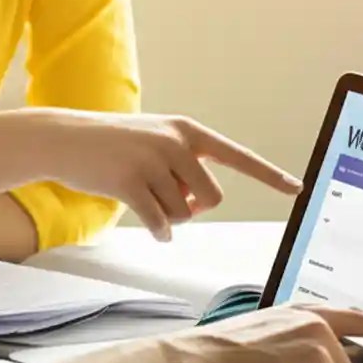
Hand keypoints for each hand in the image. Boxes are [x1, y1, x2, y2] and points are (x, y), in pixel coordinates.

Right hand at [30, 109, 302, 240]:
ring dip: (168, 216)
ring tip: (144, 196)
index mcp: (188, 131)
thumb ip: (185, 167)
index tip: (298, 188)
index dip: (269, 175)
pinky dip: (159, 231)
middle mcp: (175, 142)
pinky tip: (152, 226)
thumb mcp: (156, 143)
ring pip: (183, 213)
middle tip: (168, 197)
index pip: (238, 156)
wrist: (65, 138)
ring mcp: (152, 160)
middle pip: (211, 198)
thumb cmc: (114, 144)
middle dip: (193, 207)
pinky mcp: (130, 181)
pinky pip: (160, 223)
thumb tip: (199, 205)